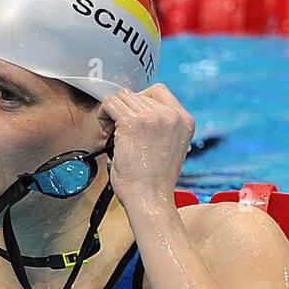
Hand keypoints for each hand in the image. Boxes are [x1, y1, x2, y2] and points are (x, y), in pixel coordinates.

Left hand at [98, 84, 195, 205]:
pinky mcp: (133, 123)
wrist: (149, 197)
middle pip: (137, 93)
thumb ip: (160, 124)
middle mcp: (172, 115)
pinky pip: (110, 103)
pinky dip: (103, 114)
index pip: (158, 91)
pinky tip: (106, 131)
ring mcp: (153, 117)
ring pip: (122, 97)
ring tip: (113, 133)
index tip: (131, 119)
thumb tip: (134, 108)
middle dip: (125, 110)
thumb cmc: (153, 179)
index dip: (140, 101)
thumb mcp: (168, 144)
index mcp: (185, 120)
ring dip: (113, 112)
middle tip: (119, 131)